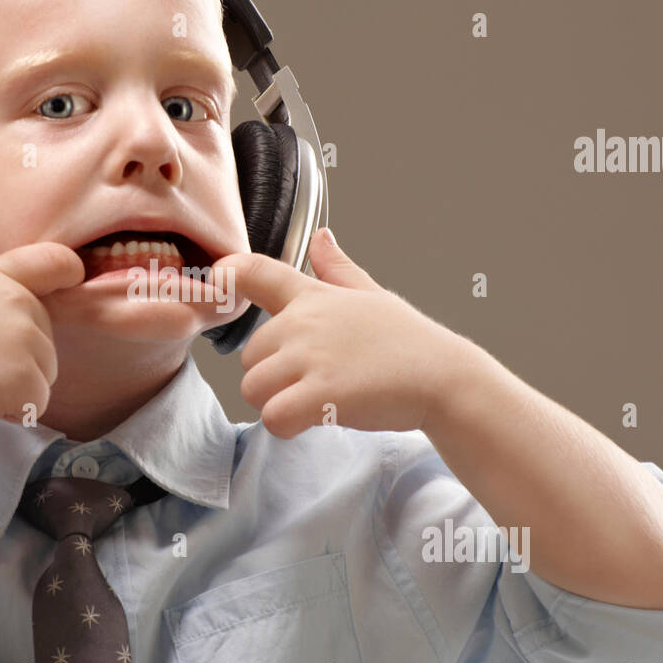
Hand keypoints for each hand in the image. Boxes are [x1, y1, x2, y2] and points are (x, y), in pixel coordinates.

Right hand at [0, 242, 84, 432]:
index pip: (52, 259)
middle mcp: (17, 301)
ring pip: (46, 372)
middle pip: (47, 336)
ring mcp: (26, 339)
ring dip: (16, 386)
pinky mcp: (27, 377)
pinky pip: (38, 402)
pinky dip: (13, 410)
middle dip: (21, 357)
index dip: (68, 271)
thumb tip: (17, 317)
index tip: (73, 278)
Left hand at [212, 228, 472, 438]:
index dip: (228, 274)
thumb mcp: (371, 295)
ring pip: (254, 390)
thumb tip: (321, 236)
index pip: (255, 271)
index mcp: (313, 296)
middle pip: (249, 357)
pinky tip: (316, 419)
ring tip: (317, 401)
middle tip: (315, 381)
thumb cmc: (408, 341)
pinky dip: (287, 426)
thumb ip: (337, 269)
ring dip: (278, 403)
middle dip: (273, 376)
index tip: (219, 280)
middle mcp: (304, 322)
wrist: (444, 378)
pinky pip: (273, 416)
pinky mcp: (320, 394)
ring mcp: (311, 357)